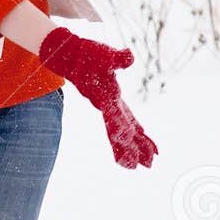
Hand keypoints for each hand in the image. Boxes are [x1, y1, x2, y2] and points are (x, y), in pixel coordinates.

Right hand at [38, 27, 157, 168]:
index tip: (129, 143)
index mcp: (105, 97)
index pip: (113, 117)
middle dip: (132, 148)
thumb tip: (128, 57)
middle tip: (147, 165)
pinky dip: (136, 130)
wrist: (70, 56)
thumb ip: (117, 58)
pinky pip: (127, 120)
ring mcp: (110, 106)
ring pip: (125, 130)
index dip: (121, 129)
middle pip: (120, 132)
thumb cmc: (87, 54)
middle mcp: (107, 107)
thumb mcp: (103, 54)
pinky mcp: (114, 103)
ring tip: (149, 162)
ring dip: (137, 146)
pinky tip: (145, 137)